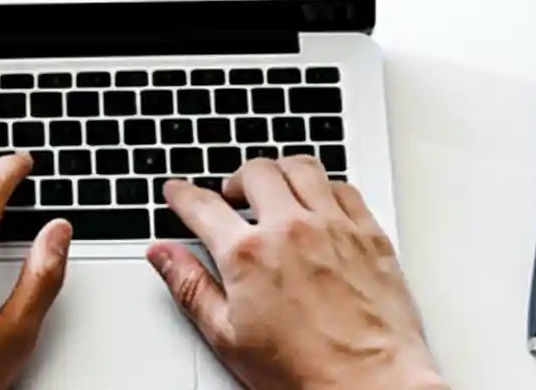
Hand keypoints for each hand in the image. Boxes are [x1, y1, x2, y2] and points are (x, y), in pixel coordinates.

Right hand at [146, 157, 445, 389]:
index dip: (183, 195)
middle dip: (235, 179)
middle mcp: (291, 229)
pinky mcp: (369, 233)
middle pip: (255, 172)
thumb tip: (163, 256)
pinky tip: (318, 201)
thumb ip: (191, 287)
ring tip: (272, 188)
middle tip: (229, 194)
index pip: (203, 206)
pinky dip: (324, 186)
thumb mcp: (228, 337)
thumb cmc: (304, 373)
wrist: (372, 385)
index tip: (177, 191)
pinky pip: (344, 187)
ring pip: (301, 167)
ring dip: (280, 172)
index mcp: (249, 254)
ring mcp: (334, 226)